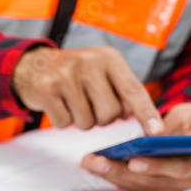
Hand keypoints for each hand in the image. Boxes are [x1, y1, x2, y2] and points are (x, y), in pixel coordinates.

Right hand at [12, 46, 163, 134]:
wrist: (34, 65)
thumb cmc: (76, 75)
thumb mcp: (103, 74)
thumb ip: (123, 94)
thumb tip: (142, 123)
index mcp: (109, 58)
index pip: (133, 90)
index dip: (146, 113)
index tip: (156, 132)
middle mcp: (89, 61)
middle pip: (110, 113)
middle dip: (101, 118)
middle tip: (89, 105)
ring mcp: (66, 73)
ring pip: (87, 121)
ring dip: (81, 121)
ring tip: (72, 102)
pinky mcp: (46, 87)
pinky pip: (64, 122)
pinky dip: (62, 120)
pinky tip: (58, 103)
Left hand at [79, 102, 190, 190]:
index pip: (179, 168)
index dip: (156, 166)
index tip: (134, 161)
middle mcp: (189, 180)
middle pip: (152, 180)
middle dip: (123, 172)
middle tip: (100, 163)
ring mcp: (172, 187)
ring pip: (139, 186)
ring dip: (113, 175)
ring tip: (91, 163)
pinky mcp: (157, 188)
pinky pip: (133, 186)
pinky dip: (113, 176)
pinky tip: (96, 166)